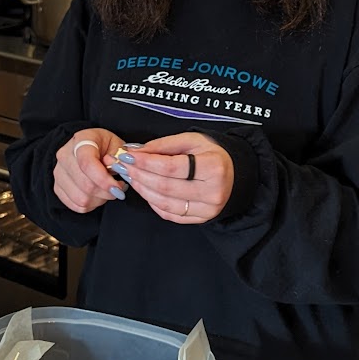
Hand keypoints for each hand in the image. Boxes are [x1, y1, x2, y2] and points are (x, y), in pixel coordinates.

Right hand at [52, 128, 129, 213]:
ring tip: (108, 191)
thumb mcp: (117, 145)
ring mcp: (58, 173)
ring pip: (81, 198)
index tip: (118, 187)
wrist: (92, 148)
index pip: (87, 163)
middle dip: (106, 192)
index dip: (104, 179)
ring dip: (100, 200)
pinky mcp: (58, 187)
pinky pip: (76, 205)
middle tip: (119, 189)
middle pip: (85, 184)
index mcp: (81, 140)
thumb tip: (115, 168)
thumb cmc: (106, 146)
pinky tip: (98, 195)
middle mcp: (64, 155)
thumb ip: (118, 157)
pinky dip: (91, 205)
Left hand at [118, 132, 232, 223]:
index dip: (146, 162)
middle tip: (123, 166)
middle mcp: (213, 192)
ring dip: (142, 190)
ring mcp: (208, 209)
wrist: (235, 174)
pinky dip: (153, 203)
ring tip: (131, 177)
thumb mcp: (192, 140)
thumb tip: (137, 152)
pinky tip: (145, 190)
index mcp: (213, 167)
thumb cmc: (212, 154)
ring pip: (164, 203)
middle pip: (165, 186)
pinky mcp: (201, 219)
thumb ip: (164, 145)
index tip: (128, 156)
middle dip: (139, 175)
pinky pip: (170, 214)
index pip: (171, 167)